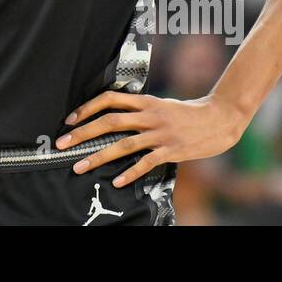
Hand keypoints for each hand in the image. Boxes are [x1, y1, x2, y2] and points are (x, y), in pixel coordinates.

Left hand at [54, 91, 247, 186]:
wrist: (220, 118)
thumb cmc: (188, 113)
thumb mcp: (161, 104)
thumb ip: (140, 109)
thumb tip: (115, 115)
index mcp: (145, 101)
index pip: (110, 99)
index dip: (87, 108)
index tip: (69, 120)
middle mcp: (150, 115)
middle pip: (110, 121)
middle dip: (83, 133)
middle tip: (62, 144)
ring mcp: (160, 133)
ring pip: (123, 144)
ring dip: (98, 156)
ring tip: (79, 167)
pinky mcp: (172, 150)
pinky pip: (146, 162)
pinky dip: (130, 172)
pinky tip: (116, 181)